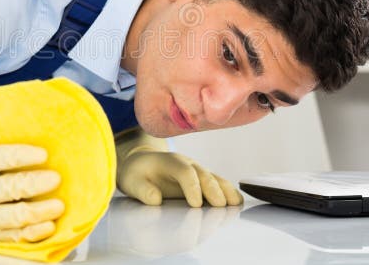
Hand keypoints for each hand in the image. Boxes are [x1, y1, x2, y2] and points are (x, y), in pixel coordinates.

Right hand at [0, 145, 64, 245]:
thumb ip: (5, 157)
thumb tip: (46, 148)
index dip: (21, 156)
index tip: (44, 154)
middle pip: (6, 189)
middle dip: (33, 183)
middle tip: (56, 178)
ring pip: (12, 217)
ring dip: (38, 212)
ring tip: (59, 205)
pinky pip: (13, 237)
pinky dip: (33, 232)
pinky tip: (49, 225)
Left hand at [114, 128, 242, 206]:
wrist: (141, 164)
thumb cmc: (137, 174)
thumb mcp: (132, 182)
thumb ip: (143, 190)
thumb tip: (155, 199)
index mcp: (169, 162)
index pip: (184, 172)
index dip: (192, 187)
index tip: (195, 204)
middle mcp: (187, 164)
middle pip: (204, 174)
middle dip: (213, 190)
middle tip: (220, 206)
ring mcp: (197, 171)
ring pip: (215, 178)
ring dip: (225, 190)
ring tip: (235, 204)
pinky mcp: (201, 180)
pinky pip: (218, 184)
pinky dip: (227, 191)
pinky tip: (236, 202)